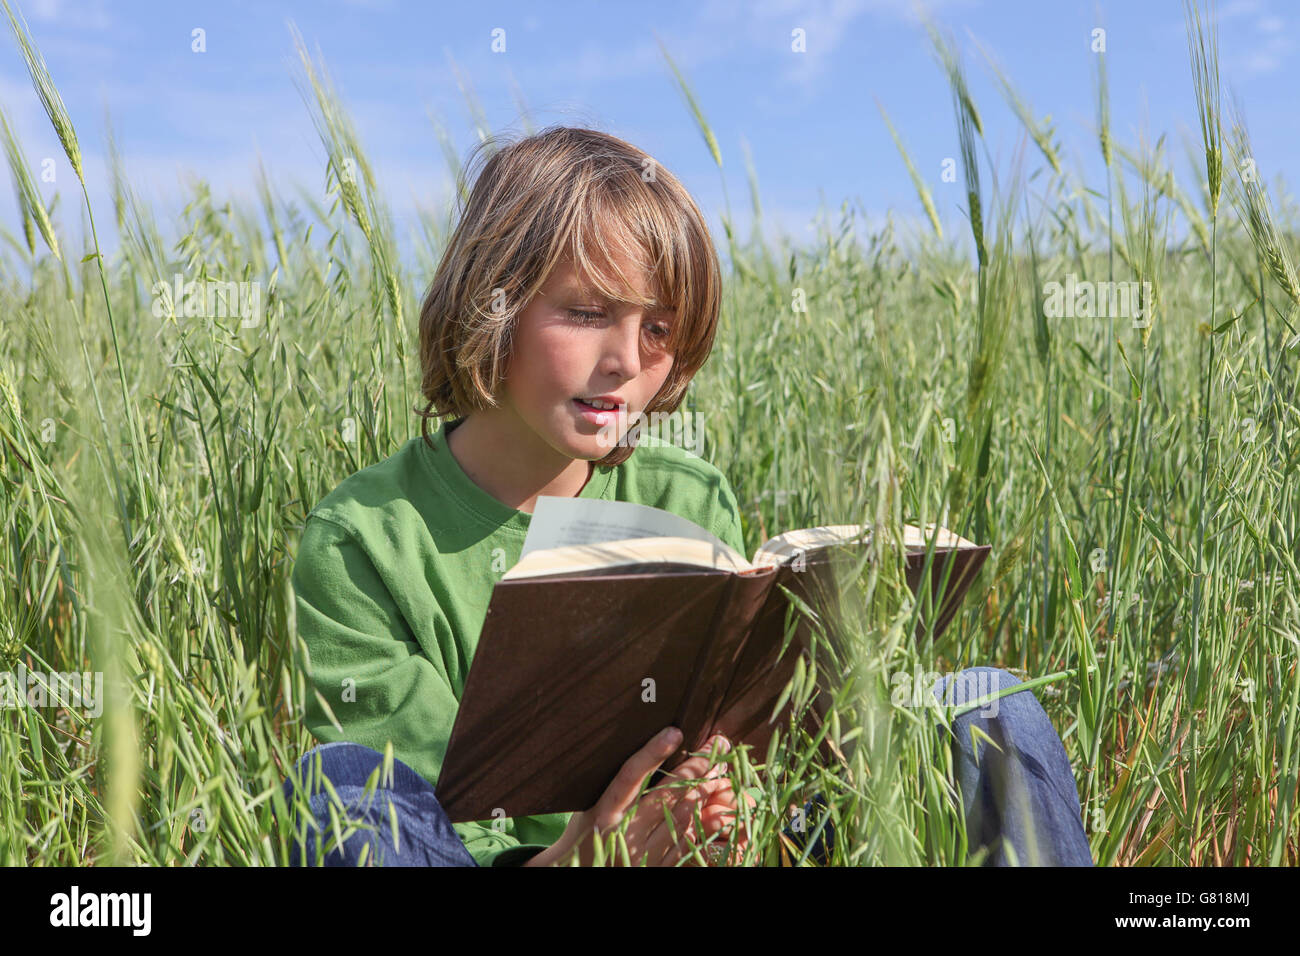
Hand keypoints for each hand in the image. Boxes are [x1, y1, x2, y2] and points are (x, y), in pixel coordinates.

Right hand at [524, 727, 749, 865]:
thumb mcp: (597, 802)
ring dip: (706, 791)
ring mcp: (641, 854)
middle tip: (717, 746)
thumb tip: (657, 741)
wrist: (586, 869)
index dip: (652, 753)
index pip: (630, 776)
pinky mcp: (657, 869)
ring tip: (721, 770)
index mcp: (604, 811)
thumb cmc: (594, 828)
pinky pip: (689, 842)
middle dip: (695, 767)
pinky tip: (718, 807)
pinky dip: (706, 823)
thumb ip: (623, 782)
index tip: (675, 732)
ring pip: (683, 816)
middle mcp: (623, 833)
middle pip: (666, 794)